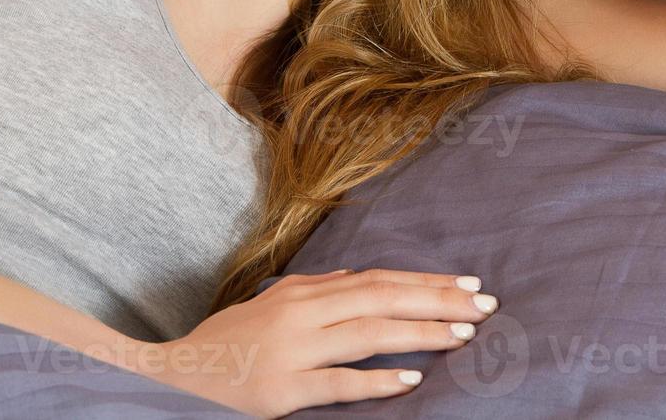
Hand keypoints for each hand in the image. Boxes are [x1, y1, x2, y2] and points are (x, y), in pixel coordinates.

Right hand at [138, 267, 497, 418]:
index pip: (377, 279)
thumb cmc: (230, 341)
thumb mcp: (272, 304)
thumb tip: (358, 277)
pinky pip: (337, 382)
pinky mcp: (284, 388)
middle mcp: (302, 313)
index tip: (468, 284)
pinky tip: (412, 380)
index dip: (425, 281)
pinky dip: (376, 379)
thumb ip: (317, 291)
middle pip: (381, 298)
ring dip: (420, 332)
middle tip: (486, 305)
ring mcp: (294, 350)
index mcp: (304, 292)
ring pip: (368, 333)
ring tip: (464, 334)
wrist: (179, 376)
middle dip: (437, 301)